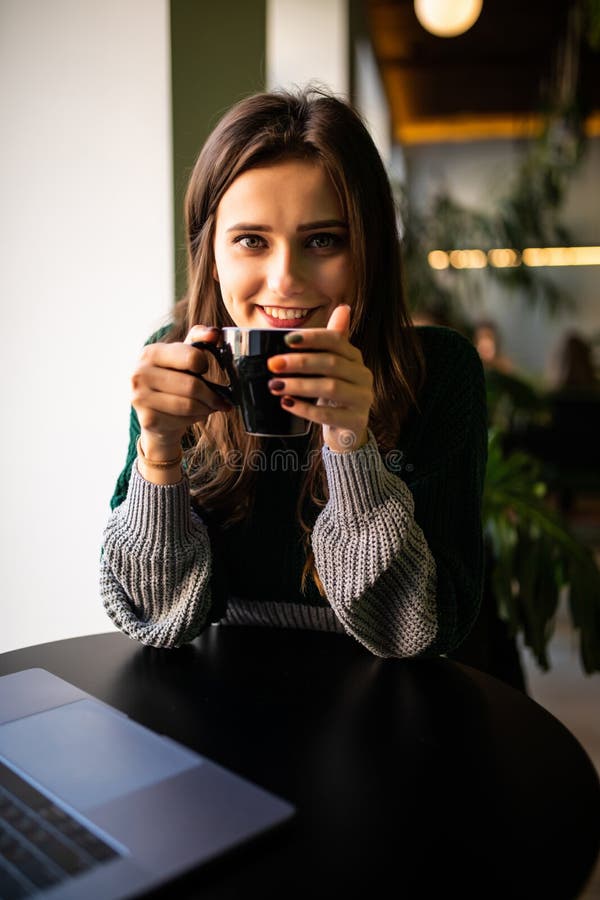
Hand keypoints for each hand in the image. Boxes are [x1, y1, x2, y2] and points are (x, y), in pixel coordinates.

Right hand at [132, 325, 231, 460]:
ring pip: (189, 405)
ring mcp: (140, 398)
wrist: (153, 411)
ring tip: (211, 406)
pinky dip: (196, 419)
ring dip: (207, 408)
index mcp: (150, 353)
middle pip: (192, 386)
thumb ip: (199, 339)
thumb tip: (215, 333)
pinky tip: (195, 415)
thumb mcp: (182, 355)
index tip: (205, 369)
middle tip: (222, 399)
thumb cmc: (172, 378)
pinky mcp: (147, 419)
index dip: (204, 364)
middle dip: (213, 395)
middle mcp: (140, 373)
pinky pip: (184, 420)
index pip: (191, 357)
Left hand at [267, 304, 373, 451]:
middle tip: (273, 364)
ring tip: (275, 386)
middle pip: (331, 363)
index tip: (286, 339)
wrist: (348, 430)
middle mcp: (363, 376)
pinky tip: (287, 404)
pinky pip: (328, 415)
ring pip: (330, 388)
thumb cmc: (335, 394)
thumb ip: (332, 341)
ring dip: (299, 385)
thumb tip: (343, 307)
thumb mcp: (333, 367)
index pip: (336, 341)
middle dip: (299, 362)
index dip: (313, 338)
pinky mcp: (356, 421)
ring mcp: (362, 399)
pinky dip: (305, 409)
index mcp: (355, 358)